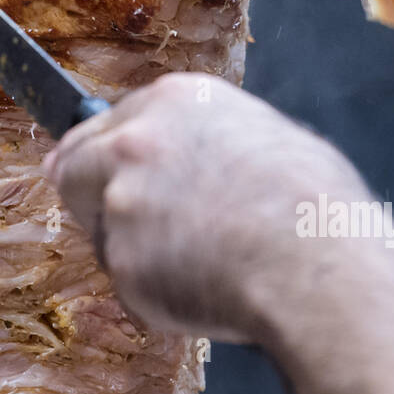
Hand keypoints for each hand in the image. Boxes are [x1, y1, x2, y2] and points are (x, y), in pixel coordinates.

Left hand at [43, 73, 377, 342]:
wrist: (320, 264)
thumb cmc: (314, 205)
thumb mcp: (266, 136)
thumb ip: (204, 138)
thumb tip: (185, 154)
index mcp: (175, 101)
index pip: (106, 123)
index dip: (106, 157)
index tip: (103, 176)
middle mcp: (135, 141)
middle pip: (73, 166)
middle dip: (89, 195)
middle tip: (123, 225)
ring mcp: (123, 200)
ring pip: (103, 230)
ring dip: (132, 249)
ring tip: (203, 263)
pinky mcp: (123, 259)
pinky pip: (128, 282)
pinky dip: (155, 292)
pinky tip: (205, 289)